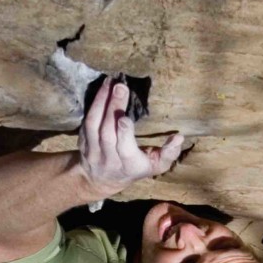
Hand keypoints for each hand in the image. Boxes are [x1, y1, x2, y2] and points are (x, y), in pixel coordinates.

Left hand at [79, 76, 183, 192]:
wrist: (102, 179)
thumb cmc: (135, 168)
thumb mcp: (155, 166)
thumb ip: (169, 154)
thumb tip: (179, 137)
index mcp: (130, 166)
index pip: (124, 151)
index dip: (124, 135)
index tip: (125, 118)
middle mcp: (109, 160)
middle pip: (107, 134)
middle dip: (113, 109)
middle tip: (121, 87)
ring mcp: (93, 152)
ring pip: (93, 126)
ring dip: (101, 102)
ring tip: (110, 83)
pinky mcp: (83, 143)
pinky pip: (87, 123)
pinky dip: (94, 104)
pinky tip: (104, 89)